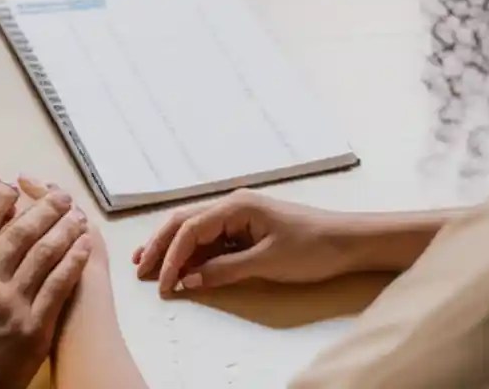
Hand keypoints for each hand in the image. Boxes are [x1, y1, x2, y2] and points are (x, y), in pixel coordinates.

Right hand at [0, 180, 91, 388]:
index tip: (8, 187)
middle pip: (17, 232)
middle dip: (39, 208)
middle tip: (55, 194)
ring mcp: (13, 304)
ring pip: (43, 253)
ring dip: (61, 227)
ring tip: (74, 212)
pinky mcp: (34, 327)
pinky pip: (58, 285)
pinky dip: (72, 261)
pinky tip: (83, 245)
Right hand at [134, 189, 358, 296]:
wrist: (350, 241)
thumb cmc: (313, 248)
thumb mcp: (267, 262)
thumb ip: (224, 270)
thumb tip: (187, 280)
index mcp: (235, 206)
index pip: (190, 229)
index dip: (171, 256)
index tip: (162, 283)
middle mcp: (231, 205)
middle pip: (183, 222)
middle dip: (159, 245)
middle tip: (138, 269)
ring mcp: (237, 215)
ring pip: (193, 229)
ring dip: (170, 247)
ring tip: (147, 264)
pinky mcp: (245, 228)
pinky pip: (210, 238)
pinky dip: (191, 252)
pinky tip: (179, 263)